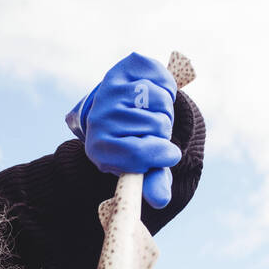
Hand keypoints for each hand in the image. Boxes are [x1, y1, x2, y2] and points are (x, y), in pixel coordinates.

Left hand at [66, 52, 181, 208]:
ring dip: (165, 109)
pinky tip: (155, 93)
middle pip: (155, 125)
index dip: (161, 154)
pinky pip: (160, 76)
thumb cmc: (133, 146)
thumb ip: (152, 182)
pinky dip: (167, 85)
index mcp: (100, 148)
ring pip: (160, 100)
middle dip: (164, 130)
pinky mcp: (122, 68)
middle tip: (154, 131)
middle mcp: (100, 118)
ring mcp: (109, 90)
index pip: (138, 153)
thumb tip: (160, 200)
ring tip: (153, 113)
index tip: (169, 154)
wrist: (116, 114)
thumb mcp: (141, 167)